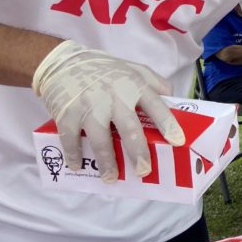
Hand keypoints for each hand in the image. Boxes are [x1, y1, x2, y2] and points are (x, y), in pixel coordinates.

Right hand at [33, 40, 184, 182]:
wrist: (63, 63)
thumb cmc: (105, 70)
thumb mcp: (134, 69)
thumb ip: (155, 82)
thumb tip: (173, 99)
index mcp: (134, 86)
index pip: (155, 106)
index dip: (168, 124)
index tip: (178, 141)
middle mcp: (114, 96)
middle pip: (129, 128)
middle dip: (138, 152)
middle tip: (144, 171)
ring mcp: (90, 106)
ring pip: (101, 139)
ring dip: (106, 161)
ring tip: (111, 178)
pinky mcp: (67, 114)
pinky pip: (71, 139)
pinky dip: (74, 155)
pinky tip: (78, 166)